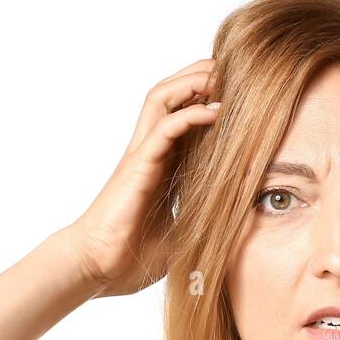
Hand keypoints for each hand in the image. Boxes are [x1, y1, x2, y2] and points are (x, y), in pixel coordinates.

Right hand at [65, 57, 220, 296]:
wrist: (97, 269)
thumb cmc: (131, 257)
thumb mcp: (181, 238)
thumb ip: (203, 225)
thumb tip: (237, 233)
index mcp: (161, 165)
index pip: (184, 117)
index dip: (208, 98)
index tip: (242, 93)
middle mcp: (150, 152)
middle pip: (172, 94)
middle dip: (201, 76)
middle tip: (235, 70)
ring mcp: (142, 155)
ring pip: (163, 98)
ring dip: (193, 82)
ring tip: (224, 77)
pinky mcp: (137, 166)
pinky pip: (165, 128)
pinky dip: (190, 115)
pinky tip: (216, 111)